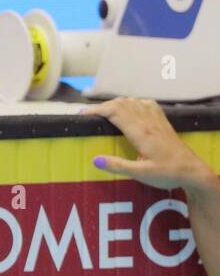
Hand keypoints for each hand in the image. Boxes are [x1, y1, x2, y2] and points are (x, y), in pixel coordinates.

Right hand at [82, 96, 214, 191]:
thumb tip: (95, 159)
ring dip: (116, 103)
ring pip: (133, 101)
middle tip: (88, 115)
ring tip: (104, 112)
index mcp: (140, 132)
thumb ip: (118, 166)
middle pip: (122, 103)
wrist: (193, 171)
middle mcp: (148, 122)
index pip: (115, 112)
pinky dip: (133, 102)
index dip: (96, 110)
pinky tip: (130, 108)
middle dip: (102, 106)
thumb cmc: (168, 173)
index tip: (82, 115)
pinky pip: (146, 103)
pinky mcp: (163, 122)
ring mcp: (156, 120)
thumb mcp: (141, 174)